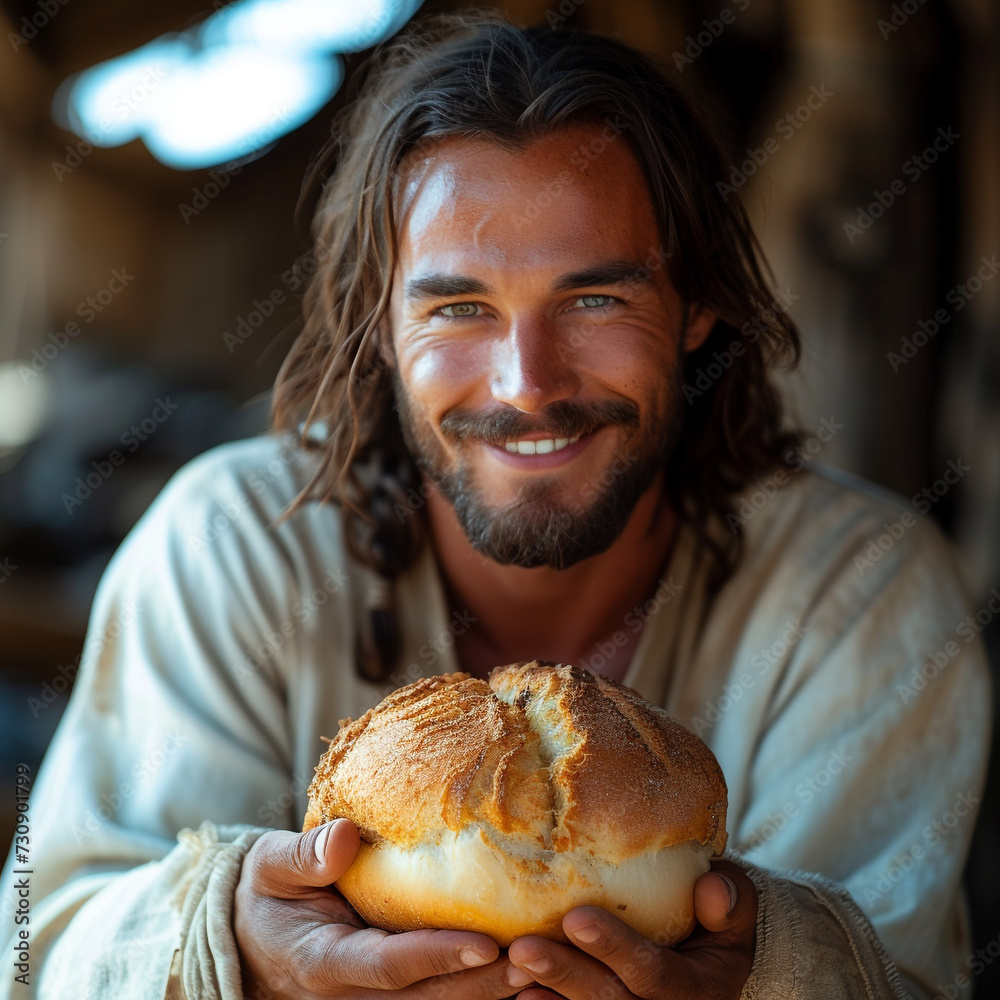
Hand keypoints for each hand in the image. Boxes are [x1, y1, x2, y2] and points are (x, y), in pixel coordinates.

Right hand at [233, 818, 528, 998]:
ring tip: (544, 967)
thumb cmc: (268, 893)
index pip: (387, 966)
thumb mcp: (270, 867)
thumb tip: (341, 836)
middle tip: (536, 957)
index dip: (435, 957)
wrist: (251, 941)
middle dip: (482, 984)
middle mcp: (351, 998)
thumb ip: (303, 856)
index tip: (483, 942)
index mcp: (322, 962)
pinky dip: (479, 993)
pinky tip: (527, 978)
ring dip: (490, 995)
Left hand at [505, 859, 756, 999]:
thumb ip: (730, 900)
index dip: (617, 950)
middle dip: (567, 976)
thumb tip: (712, 890)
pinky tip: (520, 992)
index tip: (576, 918)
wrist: (713, 954)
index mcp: (700, 988)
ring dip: (550, 993)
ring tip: (513, 966)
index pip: (656, 976)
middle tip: (522, 948)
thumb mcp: (738, 906)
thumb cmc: (717, 918)